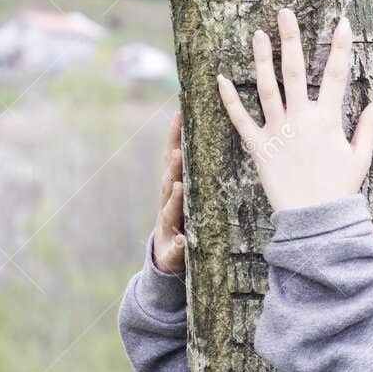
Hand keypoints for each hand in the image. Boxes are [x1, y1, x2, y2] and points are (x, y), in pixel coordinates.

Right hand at [151, 110, 185, 273]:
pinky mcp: (171, 249)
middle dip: (173, 167)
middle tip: (179, 152)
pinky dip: (177, 243)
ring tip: (177, 187)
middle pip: (168, 180)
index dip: (175, 137)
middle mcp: (167, 203)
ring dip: (173, 198)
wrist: (166, 257)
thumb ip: (196, 170)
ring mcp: (167, 225)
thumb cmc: (183, 220)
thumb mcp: (190, 195)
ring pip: (168, 209)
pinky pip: (175, 246)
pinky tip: (181, 241)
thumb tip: (206, 136)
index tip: (179, 115)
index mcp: (174, 187)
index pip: (174, 158)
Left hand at [216, 6, 372, 211]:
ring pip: (266, 88)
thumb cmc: (339, 190)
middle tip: (283, 13)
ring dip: (260, 59)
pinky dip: (229, 100)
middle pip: (294, 71)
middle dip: (290, 39)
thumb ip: (368, 127)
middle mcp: (301, 120)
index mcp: (328, 120)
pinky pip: (241, 120)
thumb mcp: (359, 158)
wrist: (314, 221)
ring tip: (256, 34)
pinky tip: (220, 79)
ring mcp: (278, 132)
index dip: (340, 47)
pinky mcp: (259, 147)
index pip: (336, 75)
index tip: (342, 22)